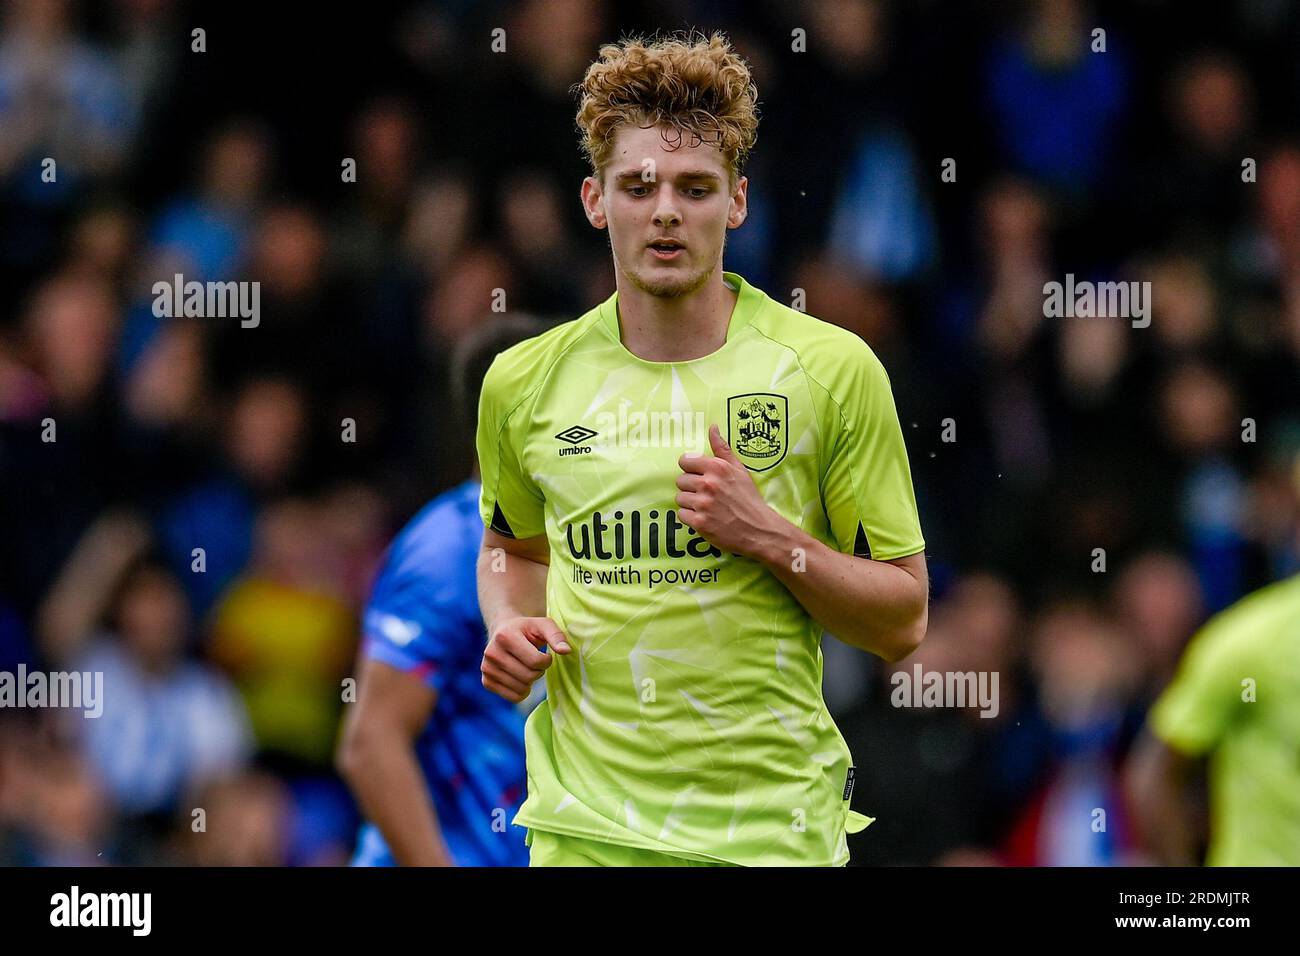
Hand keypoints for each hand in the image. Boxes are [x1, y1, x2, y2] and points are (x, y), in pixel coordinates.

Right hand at [481, 616, 569, 702]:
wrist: (503, 632)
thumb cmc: (527, 629)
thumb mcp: (543, 625)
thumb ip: (556, 636)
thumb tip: (566, 651)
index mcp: (505, 637)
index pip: (535, 661)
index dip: (547, 661)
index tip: (545, 655)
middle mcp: (492, 653)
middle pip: (528, 677)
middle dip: (539, 672)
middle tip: (536, 663)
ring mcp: (487, 669)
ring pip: (521, 689)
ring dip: (531, 682)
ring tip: (527, 668)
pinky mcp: (486, 682)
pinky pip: (513, 698)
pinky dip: (522, 692)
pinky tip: (520, 679)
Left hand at [675, 424, 779, 558]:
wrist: (759, 530)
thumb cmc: (749, 498)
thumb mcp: (739, 469)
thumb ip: (722, 449)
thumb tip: (712, 427)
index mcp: (717, 467)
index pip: (684, 461)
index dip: (690, 470)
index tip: (699, 476)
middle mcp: (708, 483)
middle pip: (680, 480)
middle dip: (691, 488)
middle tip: (706, 495)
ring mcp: (703, 504)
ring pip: (680, 498)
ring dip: (690, 503)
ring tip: (706, 507)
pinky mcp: (699, 522)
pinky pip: (681, 515)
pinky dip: (690, 518)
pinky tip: (704, 518)